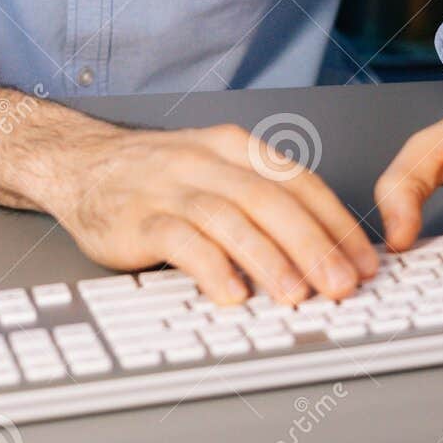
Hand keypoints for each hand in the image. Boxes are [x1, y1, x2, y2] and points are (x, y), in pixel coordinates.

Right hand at [47, 121, 378, 305]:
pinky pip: (181, 241)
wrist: (78, 163)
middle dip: (314, 244)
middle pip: (270, 200)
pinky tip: (231, 294)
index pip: (297, 181)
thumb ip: (257, 199)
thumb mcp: (211, 170)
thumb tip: (322, 250)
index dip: (335, 222)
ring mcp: (170, 187)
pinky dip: (211, 268)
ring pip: (230, 219)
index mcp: (232, 147)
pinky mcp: (139, 217)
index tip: (364, 261)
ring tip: (297, 294)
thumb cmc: (153, 176)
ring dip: (269, 259)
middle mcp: (205, 161)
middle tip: (343, 284)